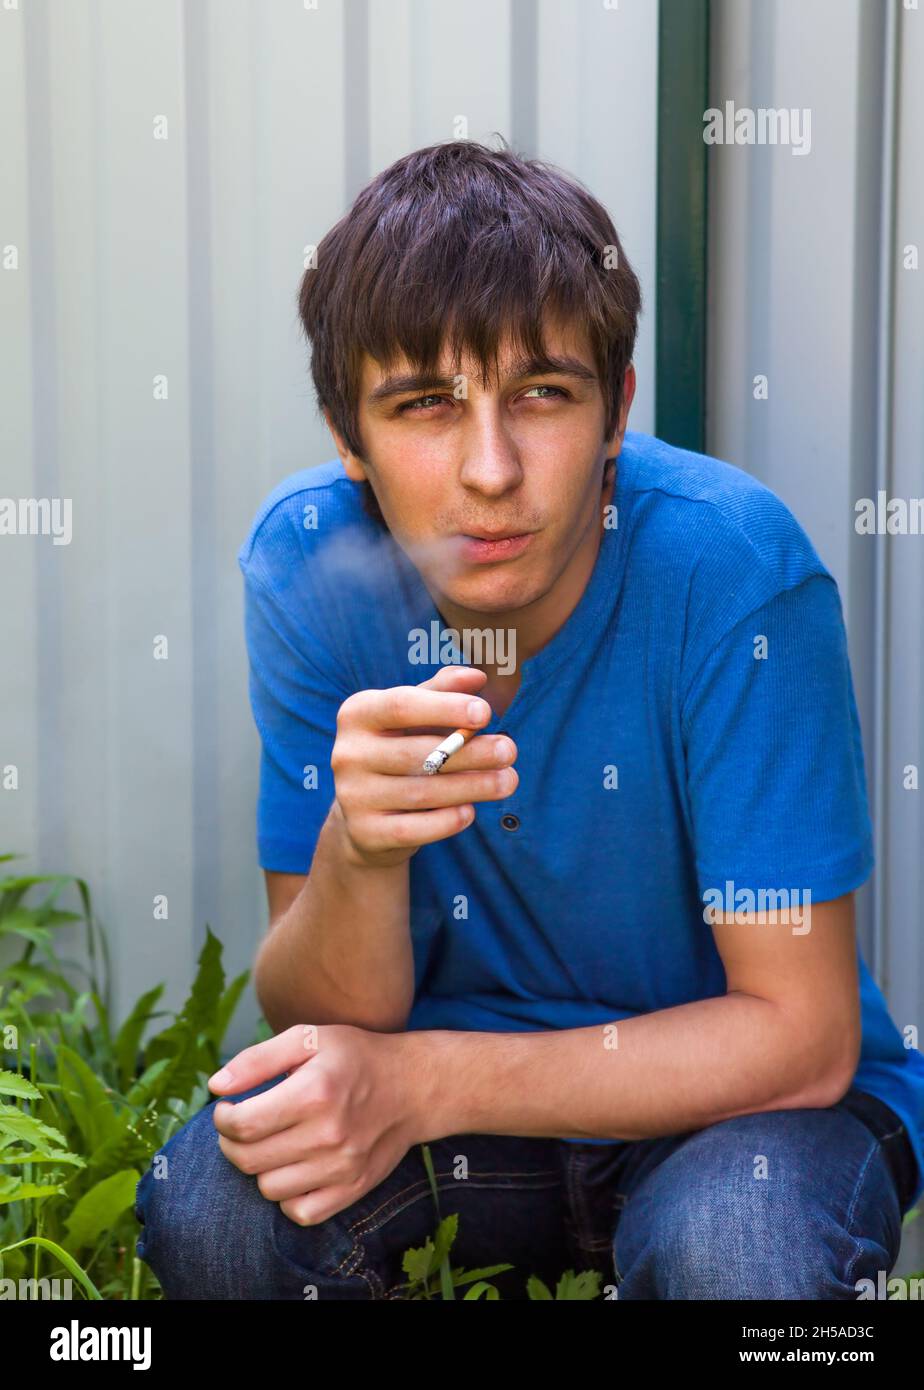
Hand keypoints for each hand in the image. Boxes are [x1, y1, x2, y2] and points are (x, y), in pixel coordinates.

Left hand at [208, 1023, 423, 1225]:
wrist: (412, 1086)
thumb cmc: (354, 1057)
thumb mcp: (308, 1039)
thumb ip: (257, 1059)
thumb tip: (216, 1087)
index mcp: (315, 1092)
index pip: (242, 1125)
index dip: (222, 1119)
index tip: (227, 1108)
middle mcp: (329, 1134)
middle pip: (249, 1160)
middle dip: (231, 1143)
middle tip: (241, 1126)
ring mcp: (342, 1167)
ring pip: (268, 1188)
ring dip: (259, 1168)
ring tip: (271, 1143)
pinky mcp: (353, 1189)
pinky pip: (299, 1212)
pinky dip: (287, 1197)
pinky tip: (292, 1168)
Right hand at [331, 665, 518, 868]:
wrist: (366, 817)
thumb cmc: (399, 749)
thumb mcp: (414, 716)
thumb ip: (442, 691)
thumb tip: (477, 676)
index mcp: (357, 714)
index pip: (401, 706)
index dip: (445, 708)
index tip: (486, 713)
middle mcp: (347, 753)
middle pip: (418, 753)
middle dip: (471, 752)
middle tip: (510, 750)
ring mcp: (352, 795)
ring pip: (422, 792)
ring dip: (472, 787)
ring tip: (508, 781)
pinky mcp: (365, 832)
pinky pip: (414, 829)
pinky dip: (446, 821)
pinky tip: (470, 811)